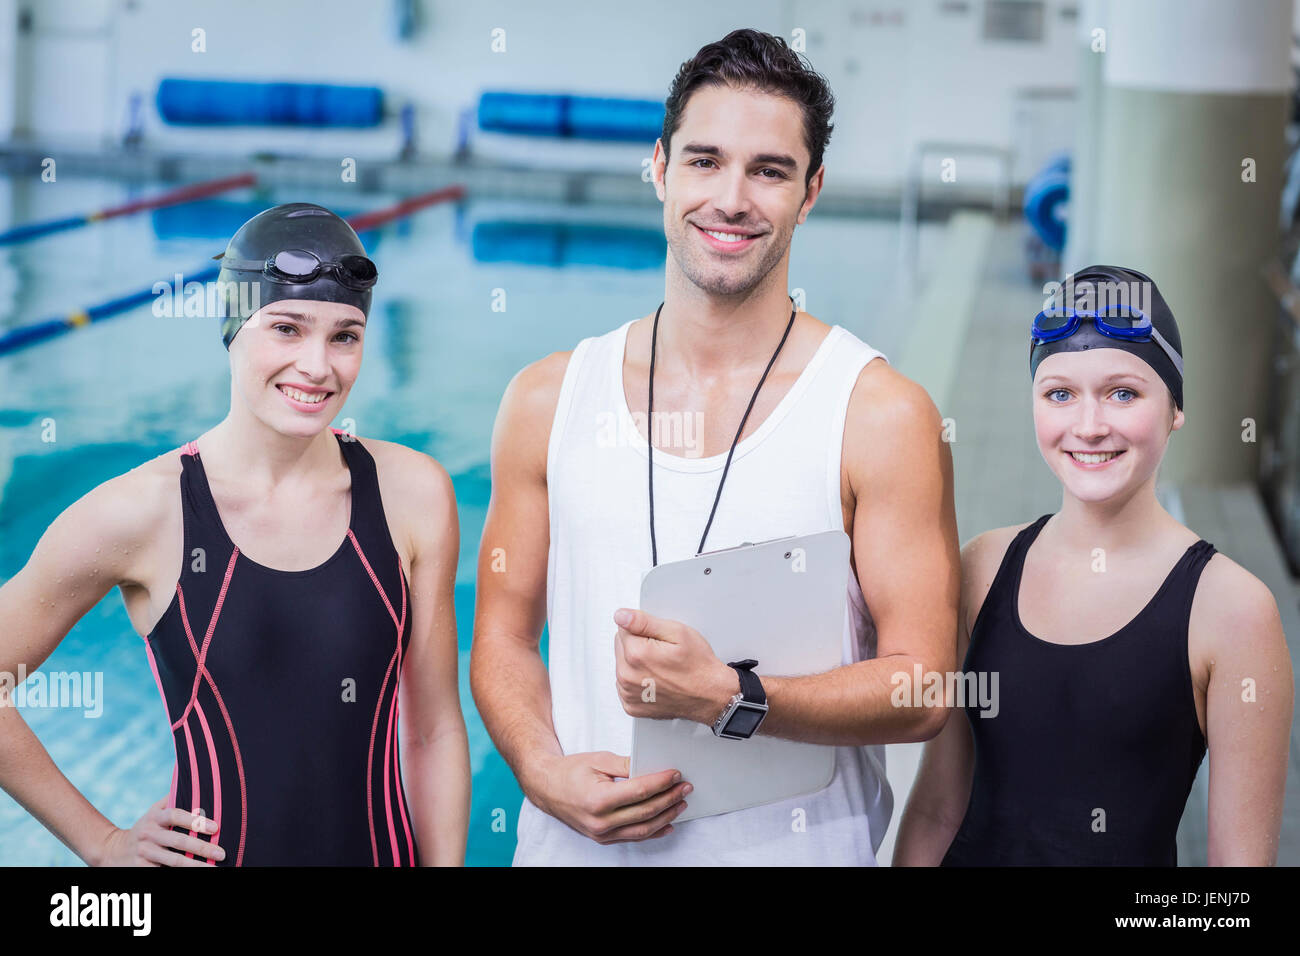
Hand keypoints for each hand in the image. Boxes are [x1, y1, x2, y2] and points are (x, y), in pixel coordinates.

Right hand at [96, 797, 225, 865]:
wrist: (114, 850)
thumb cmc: (146, 827)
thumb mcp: (155, 811)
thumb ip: (173, 799)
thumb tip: (196, 781)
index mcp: (155, 817)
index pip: (176, 815)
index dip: (196, 821)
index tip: (215, 828)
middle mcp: (149, 834)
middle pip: (178, 841)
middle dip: (202, 848)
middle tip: (221, 853)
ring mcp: (144, 852)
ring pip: (173, 861)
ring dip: (195, 865)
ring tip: (214, 868)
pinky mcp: (141, 868)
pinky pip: (163, 872)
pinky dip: (180, 873)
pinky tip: (195, 873)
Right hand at [526, 751, 690, 844]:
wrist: (546, 788)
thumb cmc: (570, 771)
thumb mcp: (598, 760)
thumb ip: (626, 765)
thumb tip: (651, 767)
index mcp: (598, 799)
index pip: (639, 792)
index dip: (661, 783)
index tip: (675, 774)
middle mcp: (600, 822)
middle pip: (645, 812)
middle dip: (669, 799)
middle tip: (685, 787)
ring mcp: (601, 834)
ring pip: (643, 829)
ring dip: (665, 816)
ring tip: (681, 803)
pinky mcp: (602, 838)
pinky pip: (633, 837)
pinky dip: (653, 832)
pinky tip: (667, 824)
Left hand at [614, 608, 735, 723]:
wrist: (710, 695)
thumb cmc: (698, 666)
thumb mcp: (677, 632)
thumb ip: (643, 622)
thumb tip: (621, 616)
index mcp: (636, 654)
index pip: (623, 628)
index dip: (643, 630)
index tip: (659, 640)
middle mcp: (627, 676)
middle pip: (620, 646)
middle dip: (637, 645)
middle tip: (662, 652)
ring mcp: (628, 693)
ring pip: (622, 665)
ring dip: (636, 663)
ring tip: (661, 667)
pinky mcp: (631, 705)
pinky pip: (625, 684)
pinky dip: (637, 681)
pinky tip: (655, 680)